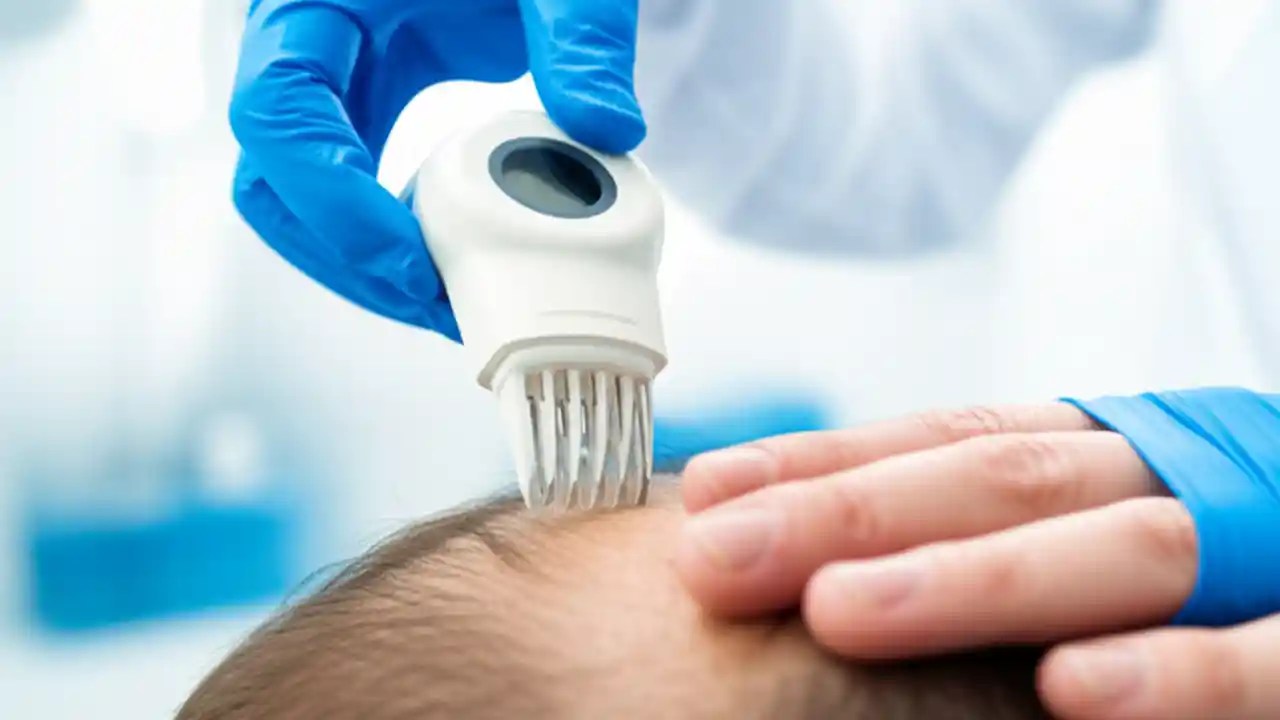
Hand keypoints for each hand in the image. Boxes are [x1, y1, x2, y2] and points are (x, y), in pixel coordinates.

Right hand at [230, 0, 643, 335]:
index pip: (278, 115)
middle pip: (270, 183)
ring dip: (364, 265)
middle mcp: (299, 44)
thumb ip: (581, 32)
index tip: (417, 265)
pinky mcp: (357, 104)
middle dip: (349, 259)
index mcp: (314, 0)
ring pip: (296, 201)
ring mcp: (324, 79)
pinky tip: (449, 262)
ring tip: (453, 301)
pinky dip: (384, 237)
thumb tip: (611, 129)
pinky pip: (341, 188)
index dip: (336, 205)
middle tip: (440, 305)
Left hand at [673, 403, 1279, 717]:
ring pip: (1118, 547)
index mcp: (1099, 456)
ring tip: (841, 613)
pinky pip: (1265, 656)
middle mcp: (1167, 478)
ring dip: (974, 578)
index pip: (948, 441)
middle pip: (998, 479)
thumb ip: (971, 533)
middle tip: (723, 555)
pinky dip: (1173, 670)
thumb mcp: (1078, 536)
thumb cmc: (1195, 583)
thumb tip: (804, 564)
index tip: (709, 495)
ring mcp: (1255, 547)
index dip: (826, 463)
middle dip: (853, 512)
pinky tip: (1074, 692)